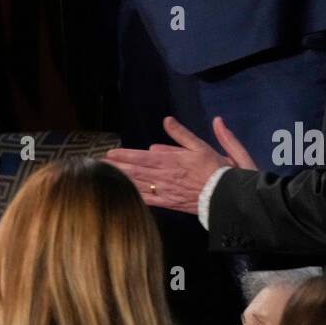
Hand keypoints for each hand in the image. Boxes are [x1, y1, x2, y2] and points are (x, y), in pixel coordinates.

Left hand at [104, 116, 256, 213]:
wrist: (227, 195)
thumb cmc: (217, 168)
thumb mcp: (201, 146)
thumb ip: (182, 134)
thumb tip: (167, 120)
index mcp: (171, 160)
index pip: (142, 157)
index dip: (125, 155)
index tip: (110, 153)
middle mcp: (164, 176)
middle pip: (135, 171)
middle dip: (116, 167)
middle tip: (98, 165)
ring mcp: (164, 191)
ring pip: (138, 185)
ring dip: (120, 180)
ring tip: (104, 176)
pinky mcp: (168, 203)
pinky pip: (147, 200)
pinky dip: (133, 196)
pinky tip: (121, 194)